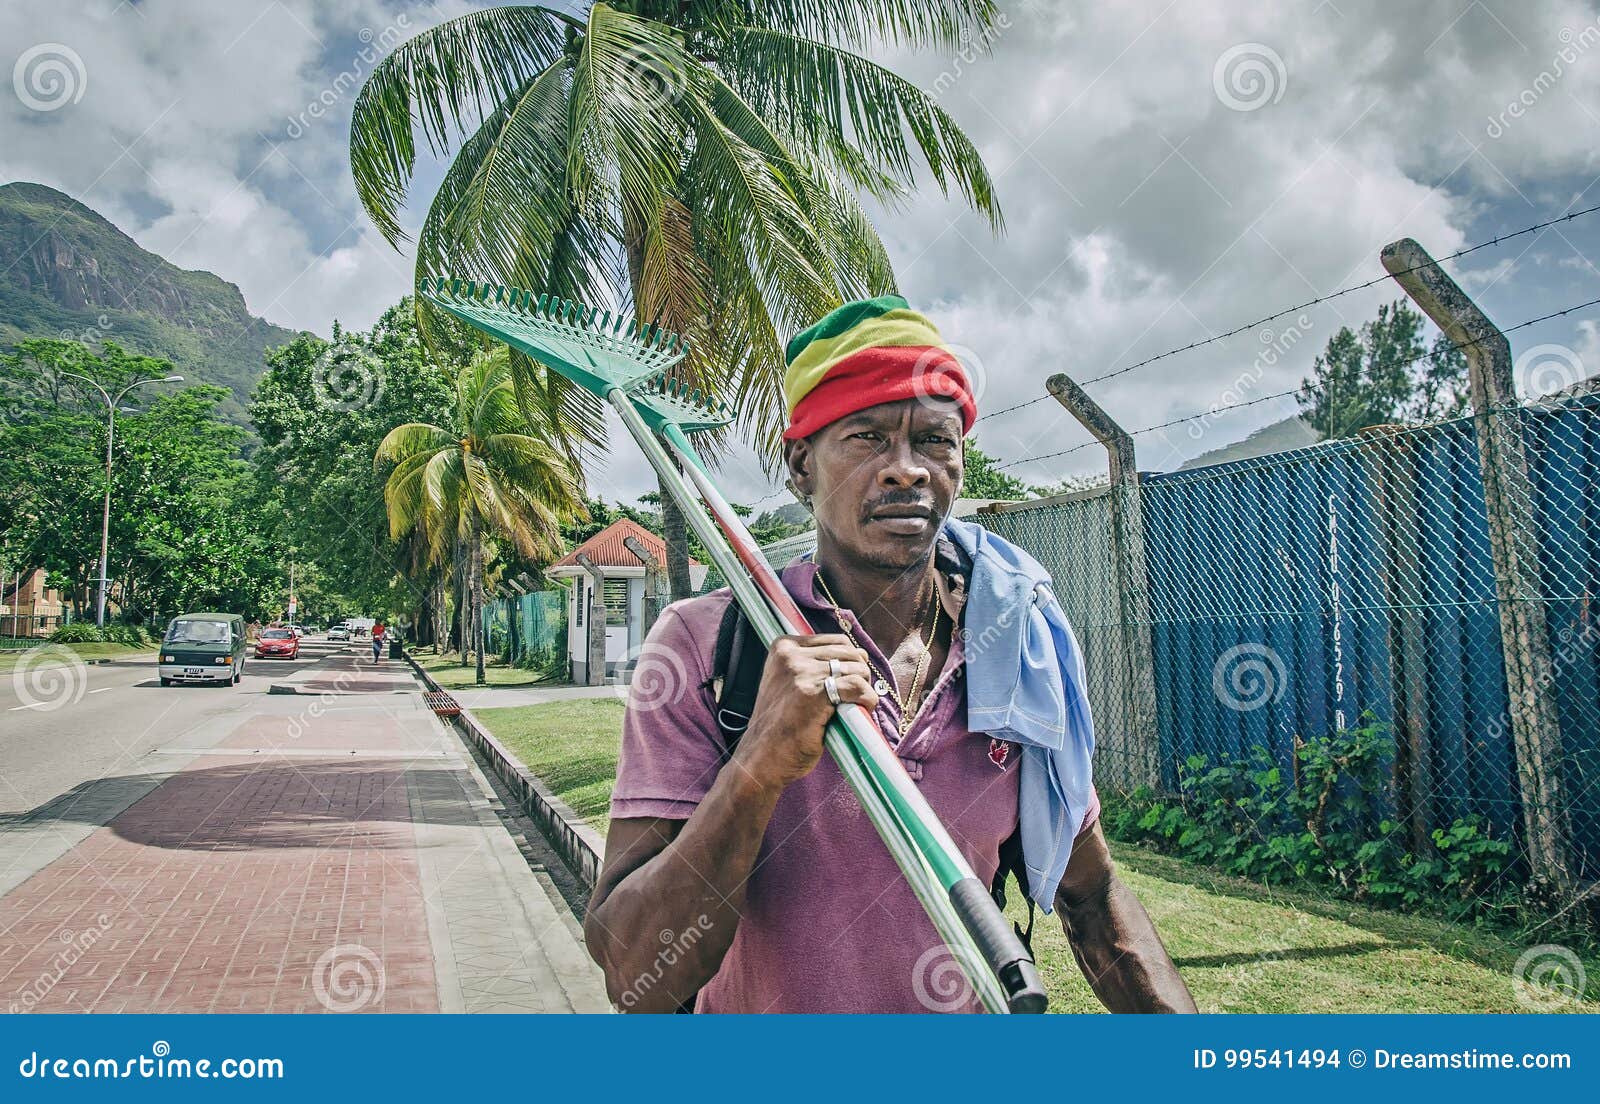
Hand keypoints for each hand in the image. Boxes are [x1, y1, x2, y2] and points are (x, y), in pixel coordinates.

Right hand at [731, 634, 877, 792]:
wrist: (761, 758)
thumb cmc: (780, 725)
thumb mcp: (788, 683)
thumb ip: (815, 665)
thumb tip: (861, 654)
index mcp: (783, 647)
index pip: (837, 641)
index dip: (850, 662)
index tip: (846, 684)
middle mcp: (790, 656)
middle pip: (850, 653)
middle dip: (859, 675)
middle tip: (852, 699)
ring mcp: (801, 673)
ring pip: (856, 670)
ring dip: (864, 690)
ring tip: (853, 707)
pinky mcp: (813, 694)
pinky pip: (856, 687)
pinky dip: (867, 699)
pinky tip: (861, 711)